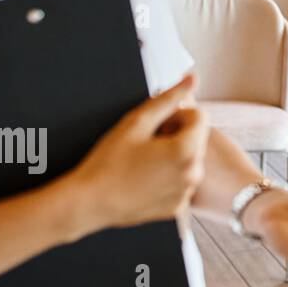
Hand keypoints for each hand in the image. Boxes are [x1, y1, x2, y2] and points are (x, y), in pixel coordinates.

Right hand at [67, 75, 209, 234]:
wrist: (88, 203)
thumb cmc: (107, 163)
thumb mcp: (137, 122)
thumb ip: (169, 97)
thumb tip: (192, 79)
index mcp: (186, 150)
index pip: (199, 116)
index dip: (176, 115)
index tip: (156, 125)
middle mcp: (193, 174)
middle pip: (197, 138)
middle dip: (176, 134)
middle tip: (147, 142)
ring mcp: (186, 193)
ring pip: (190, 160)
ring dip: (174, 155)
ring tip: (144, 161)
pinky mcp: (177, 207)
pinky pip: (182, 182)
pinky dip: (169, 176)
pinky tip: (144, 177)